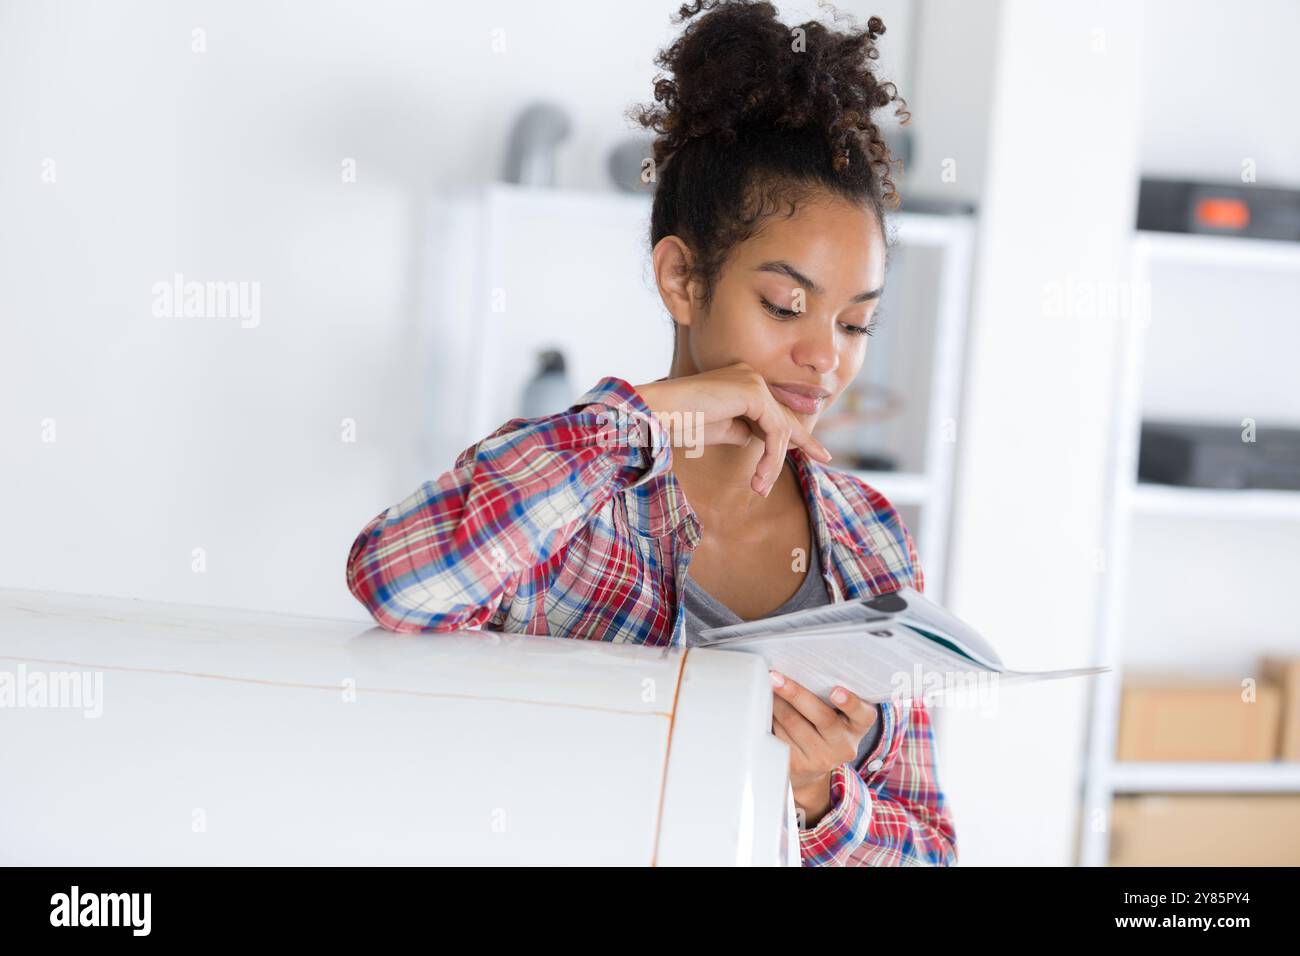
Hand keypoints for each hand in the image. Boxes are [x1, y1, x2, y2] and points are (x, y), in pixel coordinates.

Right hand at [634, 363, 832, 497]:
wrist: (658, 414)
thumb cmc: (679, 423)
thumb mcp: (719, 429)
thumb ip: (742, 429)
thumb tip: (758, 439)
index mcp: (742, 382)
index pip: (774, 411)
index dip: (795, 432)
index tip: (815, 451)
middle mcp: (750, 376)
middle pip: (784, 416)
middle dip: (804, 440)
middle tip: (824, 457)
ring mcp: (753, 381)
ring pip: (779, 428)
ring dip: (773, 463)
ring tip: (759, 487)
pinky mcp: (753, 391)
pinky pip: (774, 430)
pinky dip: (771, 456)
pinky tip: (759, 475)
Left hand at [770, 670, 876, 819]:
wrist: (814, 764)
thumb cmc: (825, 725)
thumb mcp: (838, 711)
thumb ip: (828, 693)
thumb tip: (798, 668)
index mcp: (859, 725)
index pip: (862, 713)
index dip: (850, 702)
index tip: (836, 692)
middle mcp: (844, 745)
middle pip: (820, 715)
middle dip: (794, 693)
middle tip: (775, 678)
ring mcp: (823, 758)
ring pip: (793, 723)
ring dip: (777, 703)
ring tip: (768, 688)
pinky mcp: (800, 766)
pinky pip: (779, 736)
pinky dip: (770, 718)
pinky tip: (766, 709)